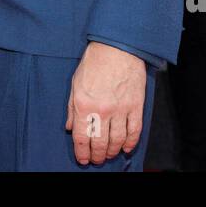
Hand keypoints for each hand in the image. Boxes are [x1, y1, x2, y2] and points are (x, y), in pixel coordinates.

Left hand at [65, 41, 146, 165]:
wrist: (116, 47)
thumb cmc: (94, 62)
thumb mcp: (75, 84)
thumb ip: (71, 108)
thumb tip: (70, 127)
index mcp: (84, 105)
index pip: (82, 138)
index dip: (82, 152)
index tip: (83, 159)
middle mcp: (102, 110)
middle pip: (100, 143)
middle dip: (97, 155)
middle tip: (96, 159)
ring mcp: (120, 109)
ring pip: (117, 141)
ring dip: (112, 152)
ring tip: (109, 155)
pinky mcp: (135, 105)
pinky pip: (134, 131)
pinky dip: (131, 142)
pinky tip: (126, 148)